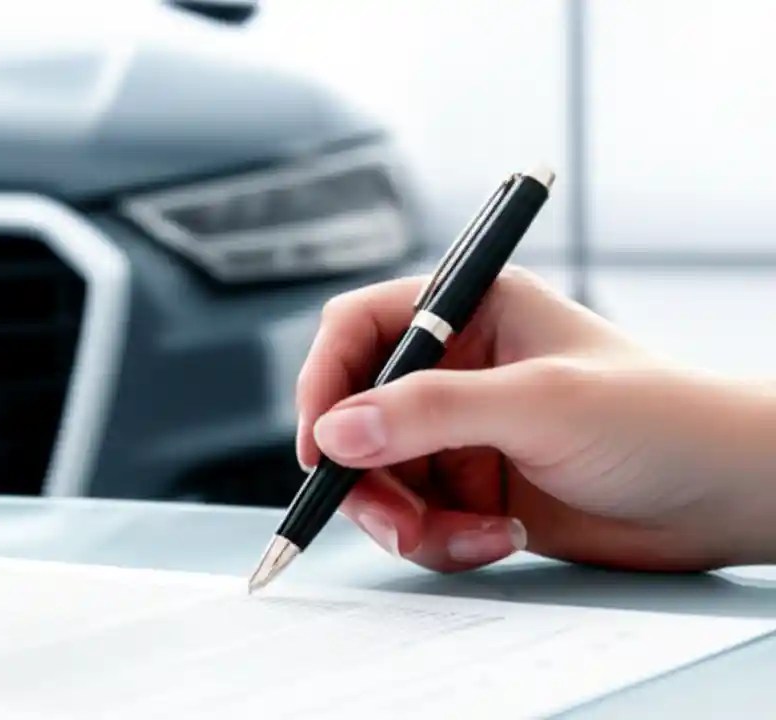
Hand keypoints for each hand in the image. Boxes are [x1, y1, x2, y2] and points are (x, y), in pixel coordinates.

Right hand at [296, 267, 775, 571]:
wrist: (728, 498)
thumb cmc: (662, 420)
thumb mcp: (540, 403)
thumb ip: (431, 412)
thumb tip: (337, 430)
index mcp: (469, 311)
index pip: (359, 329)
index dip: (326, 382)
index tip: (321, 442)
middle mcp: (457, 368)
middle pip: (357, 415)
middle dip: (367, 474)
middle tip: (392, 517)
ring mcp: (462, 433)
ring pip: (381, 478)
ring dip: (407, 519)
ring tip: (465, 533)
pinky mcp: (472, 488)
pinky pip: (418, 519)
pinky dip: (443, 539)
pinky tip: (498, 534)